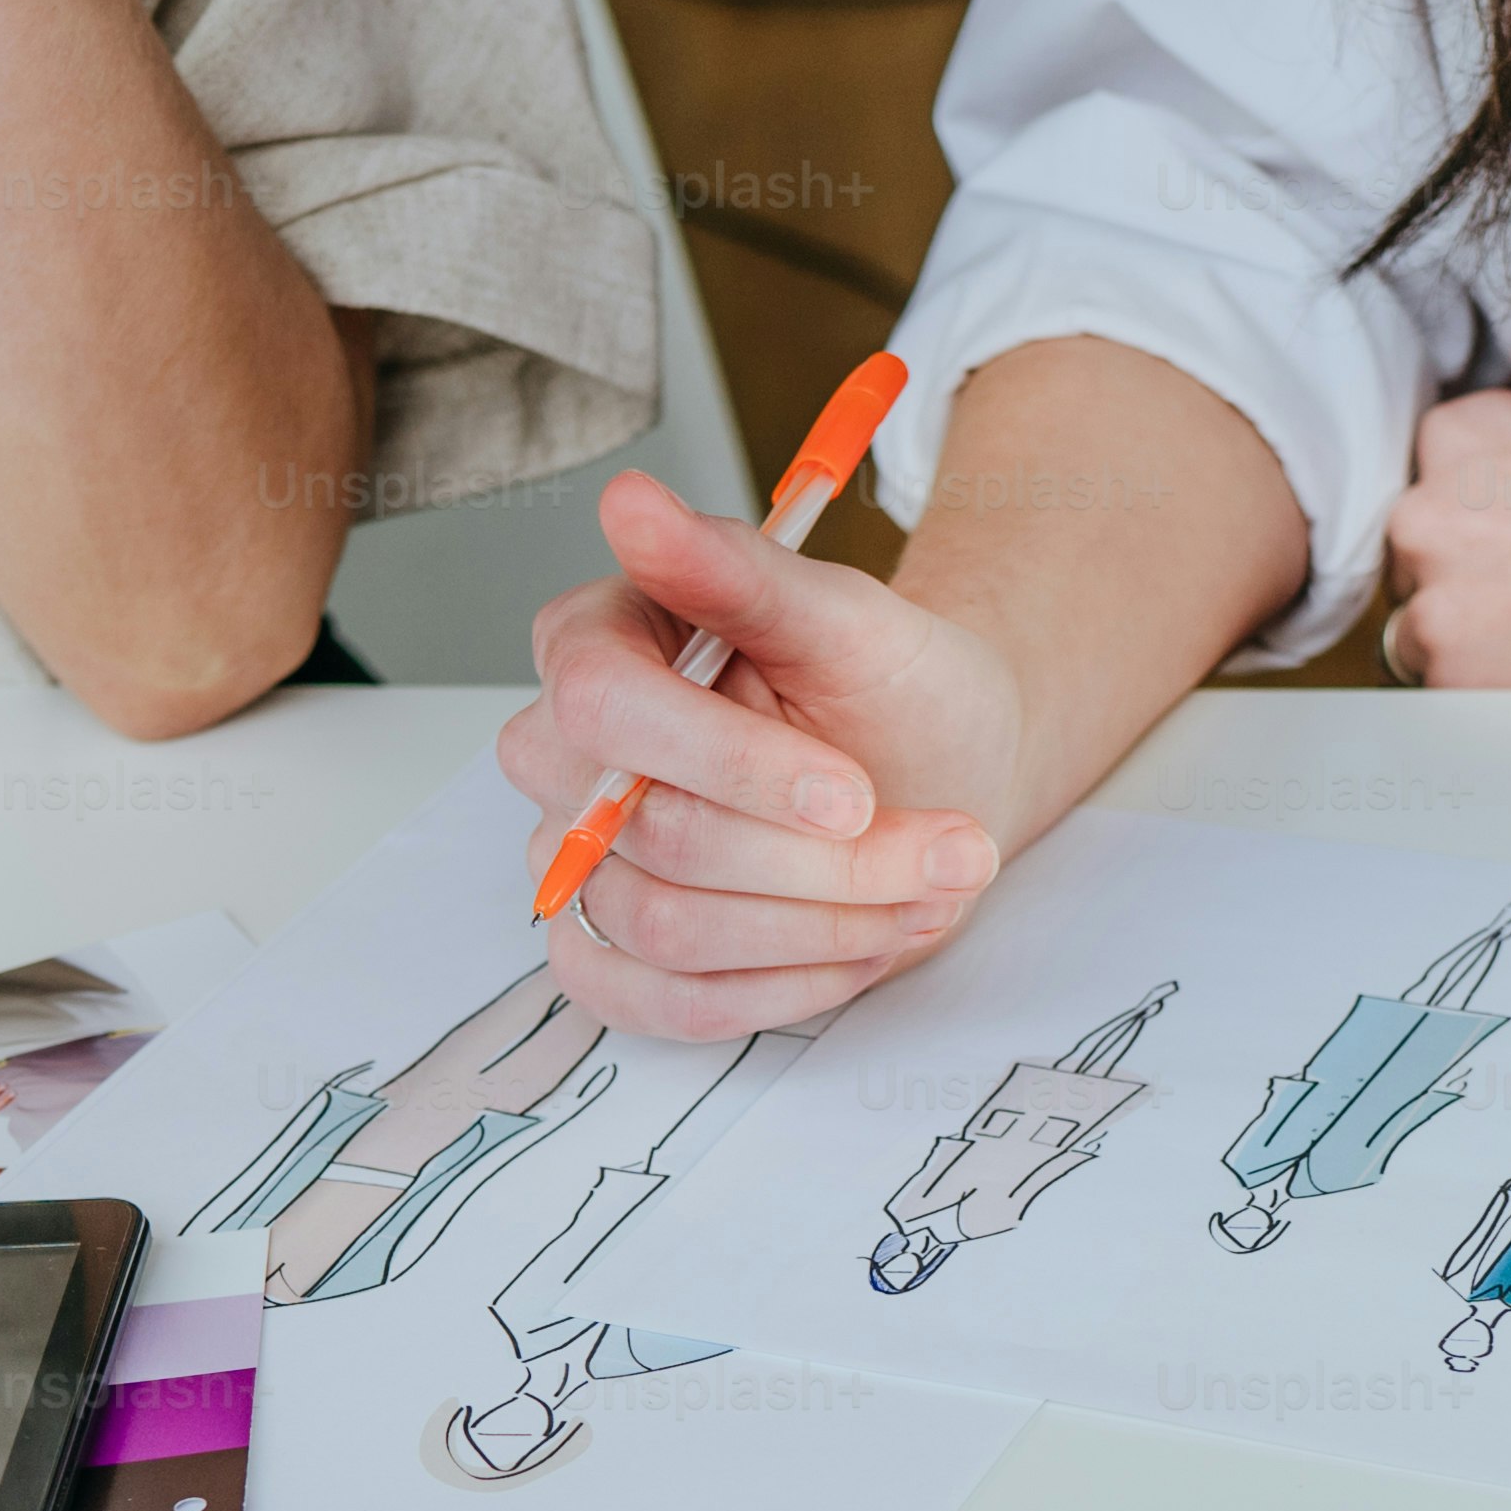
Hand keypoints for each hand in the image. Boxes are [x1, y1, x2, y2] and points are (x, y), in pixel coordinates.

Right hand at [499, 471, 1017, 1037]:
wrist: (937, 772)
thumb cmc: (888, 688)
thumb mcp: (848, 620)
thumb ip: (737, 571)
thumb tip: (630, 505)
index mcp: (594, 643)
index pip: (604, 707)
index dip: (733, 765)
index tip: (851, 793)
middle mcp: (561, 757)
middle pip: (652, 837)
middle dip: (821, 861)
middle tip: (948, 846)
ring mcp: (575, 864)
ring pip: (671, 930)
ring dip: (825, 924)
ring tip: (929, 885)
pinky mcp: (605, 957)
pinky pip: (666, 1004)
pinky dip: (787, 986)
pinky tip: (864, 941)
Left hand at [1378, 389, 1510, 689]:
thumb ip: (1499, 475)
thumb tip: (1463, 528)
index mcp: (1458, 433)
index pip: (1425, 494)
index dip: (1479, 534)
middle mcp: (1425, 506)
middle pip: (1411, 567)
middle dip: (1467, 589)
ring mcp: (1431, 594)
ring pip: (1418, 637)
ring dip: (1472, 648)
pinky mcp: (1451, 673)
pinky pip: (1444, 696)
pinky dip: (1492, 697)